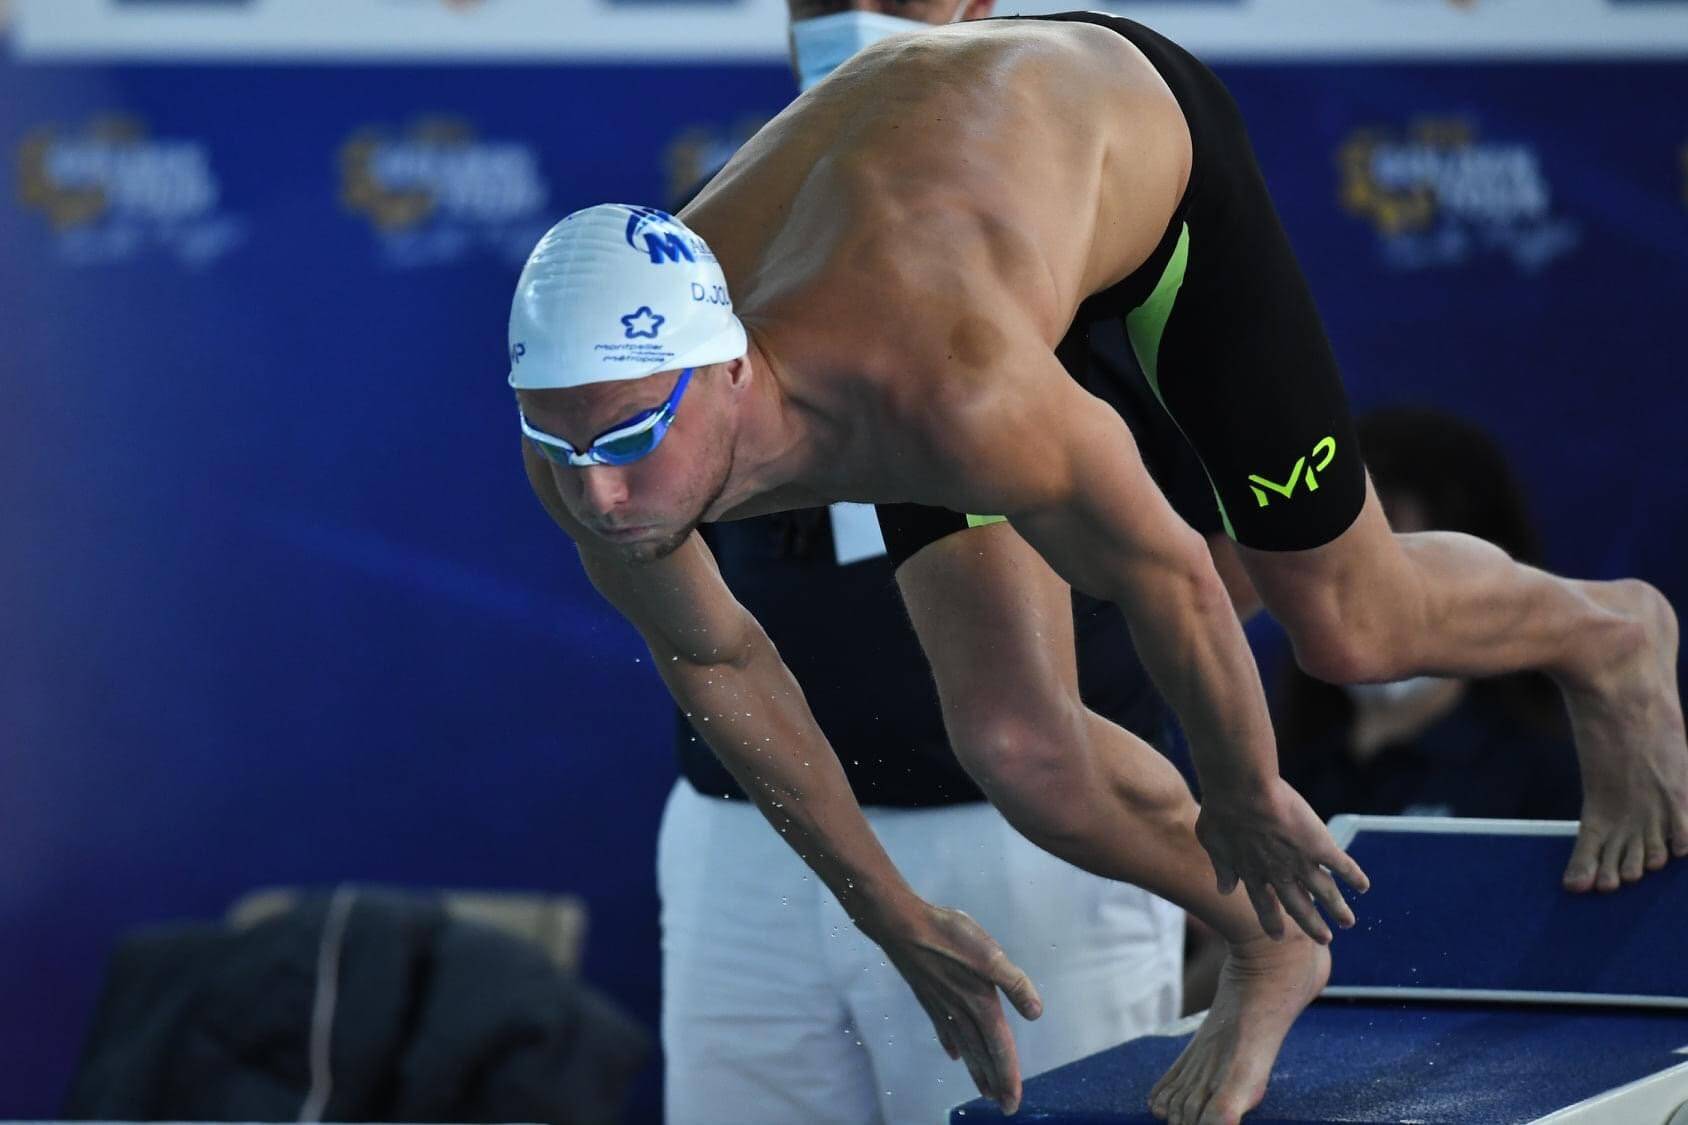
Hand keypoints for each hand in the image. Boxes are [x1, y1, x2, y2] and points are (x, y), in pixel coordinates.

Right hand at [878, 902, 1042, 1113]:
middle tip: (1004, 1107)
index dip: (1008, 1076)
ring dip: (977, 1069)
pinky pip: (945, 1029)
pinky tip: (954, 1053)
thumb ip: (1014, 983)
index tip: (1013, 1102)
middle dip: (995, 1082)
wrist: (903, 926)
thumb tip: (1036, 1013)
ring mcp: (942, 1006)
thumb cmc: (947, 936)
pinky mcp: (929, 997)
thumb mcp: (989, 954)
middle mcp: (961, 1011)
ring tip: (985, 1090)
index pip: (999, 1048)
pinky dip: (952, 1044)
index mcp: (980, 1003)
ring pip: (964, 1046)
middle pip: (982, 1055)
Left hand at [1195, 776, 1369, 941]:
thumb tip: (1223, 889)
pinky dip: (1354, 876)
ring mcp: (1300, 862)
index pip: (1263, 905)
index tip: (1277, 936)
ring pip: (1324, 892)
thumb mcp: (1212, 843)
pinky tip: (1364, 886)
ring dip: (1337, 908)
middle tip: (1324, 940)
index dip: (1271, 922)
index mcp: (1252, 873)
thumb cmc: (1221, 811)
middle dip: (1312, 925)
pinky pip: (1342, 865)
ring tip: (1348, 923)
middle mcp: (1278, 874)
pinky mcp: (1319, 845)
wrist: (1241, 792)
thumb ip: (1221, 868)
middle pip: (1299, 906)